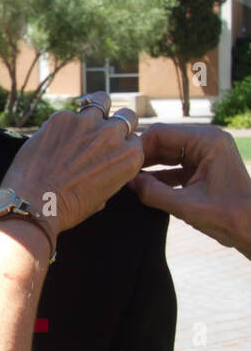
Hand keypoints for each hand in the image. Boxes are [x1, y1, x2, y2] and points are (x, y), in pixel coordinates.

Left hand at [0, 92, 142, 245]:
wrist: (34, 203)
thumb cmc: (68, 207)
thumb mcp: (103, 194)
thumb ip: (111, 171)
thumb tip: (104, 162)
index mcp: (130, 156)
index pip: (134, 138)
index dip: (122, 143)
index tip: (111, 148)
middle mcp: (113, 135)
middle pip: (126, 116)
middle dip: (116, 122)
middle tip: (100, 132)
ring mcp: (87, 123)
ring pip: (101, 100)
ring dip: (95, 109)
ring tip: (82, 120)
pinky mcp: (61, 118)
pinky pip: (67, 114)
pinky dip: (62, 123)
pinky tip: (51, 138)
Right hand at [129, 123, 250, 259]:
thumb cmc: (231, 217)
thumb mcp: (186, 206)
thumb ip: (153, 192)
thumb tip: (127, 182)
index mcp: (208, 141)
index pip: (161, 133)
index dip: (137, 148)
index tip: (119, 164)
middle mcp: (208, 141)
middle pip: (163, 141)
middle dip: (142, 157)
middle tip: (119, 172)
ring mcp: (206, 154)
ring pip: (167, 153)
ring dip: (148, 166)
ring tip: (127, 179)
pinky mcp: (204, 167)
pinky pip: (174, 165)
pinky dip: (159, 175)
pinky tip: (142, 186)